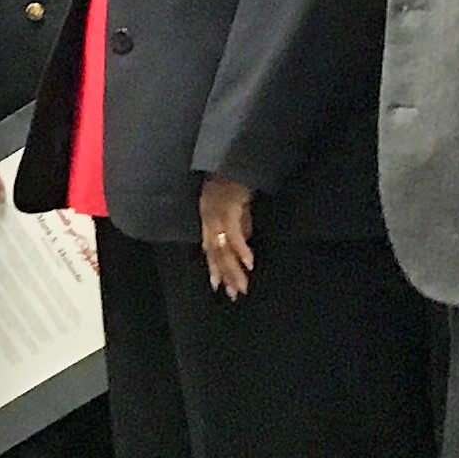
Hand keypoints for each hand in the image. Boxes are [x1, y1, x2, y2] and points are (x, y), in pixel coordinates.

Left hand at [197, 177, 255, 298]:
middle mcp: (209, 222)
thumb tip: (242, 250)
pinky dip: (242, 250)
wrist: (233, 162)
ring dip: (233, 269)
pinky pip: (234, 235)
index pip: (210, 250)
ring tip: (242, 286)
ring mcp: (217, 217)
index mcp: (209, 221)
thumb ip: (238, 229)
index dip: (214, 268)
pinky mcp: (229, 211)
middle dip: (225, 275)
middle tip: (234, 294)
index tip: (218, 286)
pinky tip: (249, 263)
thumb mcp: (236, 210)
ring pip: (223, 249)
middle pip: (216, 254)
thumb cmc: (233, 185)